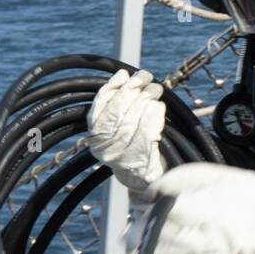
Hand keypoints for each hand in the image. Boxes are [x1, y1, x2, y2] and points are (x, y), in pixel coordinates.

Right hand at [86, 69, 165, 190]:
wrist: (145, 179)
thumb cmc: (133, 145)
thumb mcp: (118, 127)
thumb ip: (117, 104)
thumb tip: (123, 75)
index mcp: (95, 137)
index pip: (99, 107)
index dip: (112, 87)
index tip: (124, 74)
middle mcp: (104, 147)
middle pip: (117, 109)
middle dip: (132, 88)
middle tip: (145, 76)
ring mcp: (122, 154)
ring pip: (134, 116)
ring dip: (147, 97)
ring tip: (155, 88)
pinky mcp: (142, 158)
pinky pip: (148, 128)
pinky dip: (155, 113)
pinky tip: (159, 106)